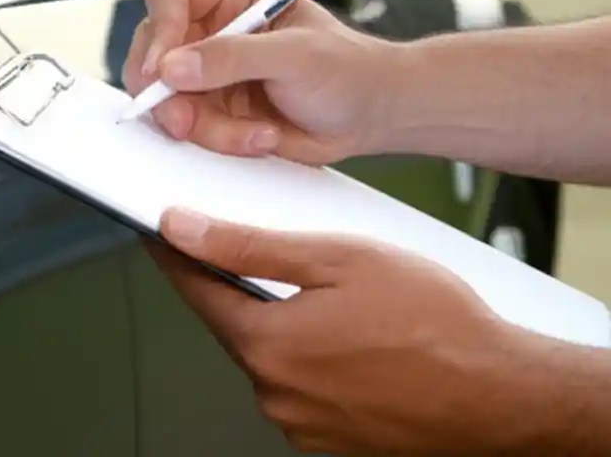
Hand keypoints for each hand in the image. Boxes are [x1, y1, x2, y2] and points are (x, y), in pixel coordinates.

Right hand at [122, 0, 394, 164]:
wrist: (371, 116)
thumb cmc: (348, 70)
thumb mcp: (295, 56)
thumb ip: (233, 57)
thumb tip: (174, 67)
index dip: (160, 31)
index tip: (162, 70)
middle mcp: (211, 30)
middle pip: (152, 52)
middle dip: (169, 93)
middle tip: (185, 120)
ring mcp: (208, 74)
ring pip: (167, 99)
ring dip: (205, 126)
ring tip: (255, 133)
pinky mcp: (212, 110)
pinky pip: (189, 128)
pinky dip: (219, 141)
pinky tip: (259, 138)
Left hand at [147, 208, 553, 455]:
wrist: (505, 395)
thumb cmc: (438, 328)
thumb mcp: (338, 259)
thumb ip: (249, 245)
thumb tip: (186, 230)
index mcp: (267, 346)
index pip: (195, 290)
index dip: (176, 255)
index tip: (162, 234)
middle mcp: (275, 393)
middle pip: (235, 324)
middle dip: (249, 289)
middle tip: (296, 263)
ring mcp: (301, 422)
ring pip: (273, 355)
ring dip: (290, 326)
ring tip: (351, 308)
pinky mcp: (330, 438)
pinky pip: (304, 385)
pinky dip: (317, 359)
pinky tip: (360, 342)